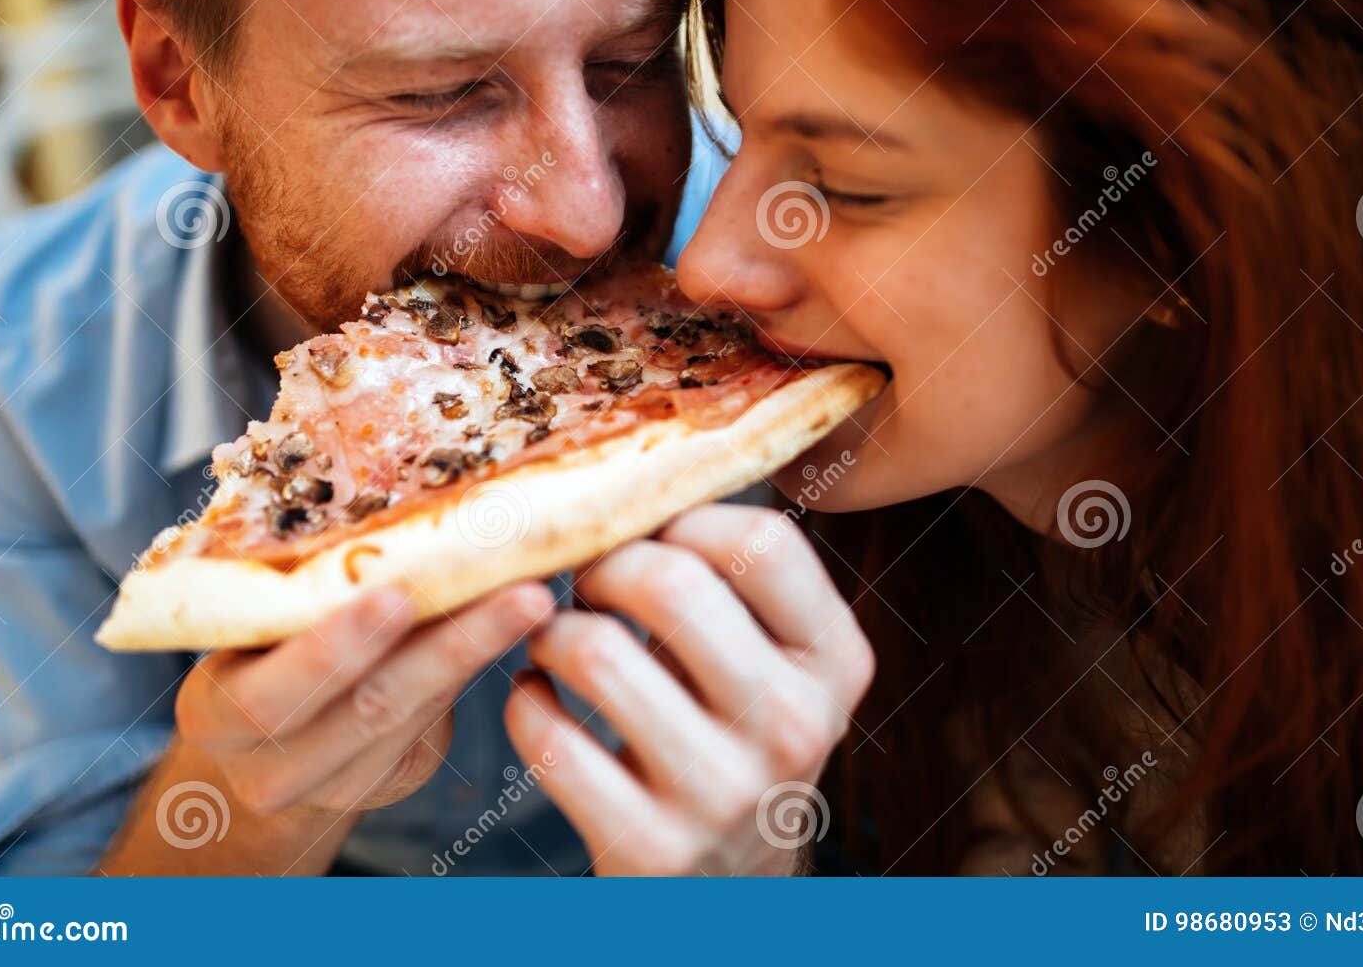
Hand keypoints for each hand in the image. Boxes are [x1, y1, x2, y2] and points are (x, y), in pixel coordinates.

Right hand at [175, 580, 553, 817]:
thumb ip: (295, 593)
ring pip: (415, 718)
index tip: (397, 595)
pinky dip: (476, 667)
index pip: (268, 696)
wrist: (262, 742)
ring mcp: (332, 789)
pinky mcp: (389, 784)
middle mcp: (266, 768)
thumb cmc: (254, 652)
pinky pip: (436, 725)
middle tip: (516, 594)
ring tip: (535, 596)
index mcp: (213, 714)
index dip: (334, 649)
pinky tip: (519, 622)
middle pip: (365, 710)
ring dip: (481, 651)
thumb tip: (387, 494)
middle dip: (445, 649)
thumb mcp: (249, 631)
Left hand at [504, 504, 874, 874]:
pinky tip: (541, 703)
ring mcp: (725, 792)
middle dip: (603, 565)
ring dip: (553, 634)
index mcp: (837, 662)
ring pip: (595, 649)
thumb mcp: (773, 664)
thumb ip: (736, 585)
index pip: (761, 539)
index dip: (685, 520)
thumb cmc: (734, 737)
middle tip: (588, 583)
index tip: (654, 539)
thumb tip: (639, 474)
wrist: (729, 888)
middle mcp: (797, 726)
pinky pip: (548, 734)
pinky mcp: (651, 847)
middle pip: (670, 580)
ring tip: (559, 644)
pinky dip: (525, 704)